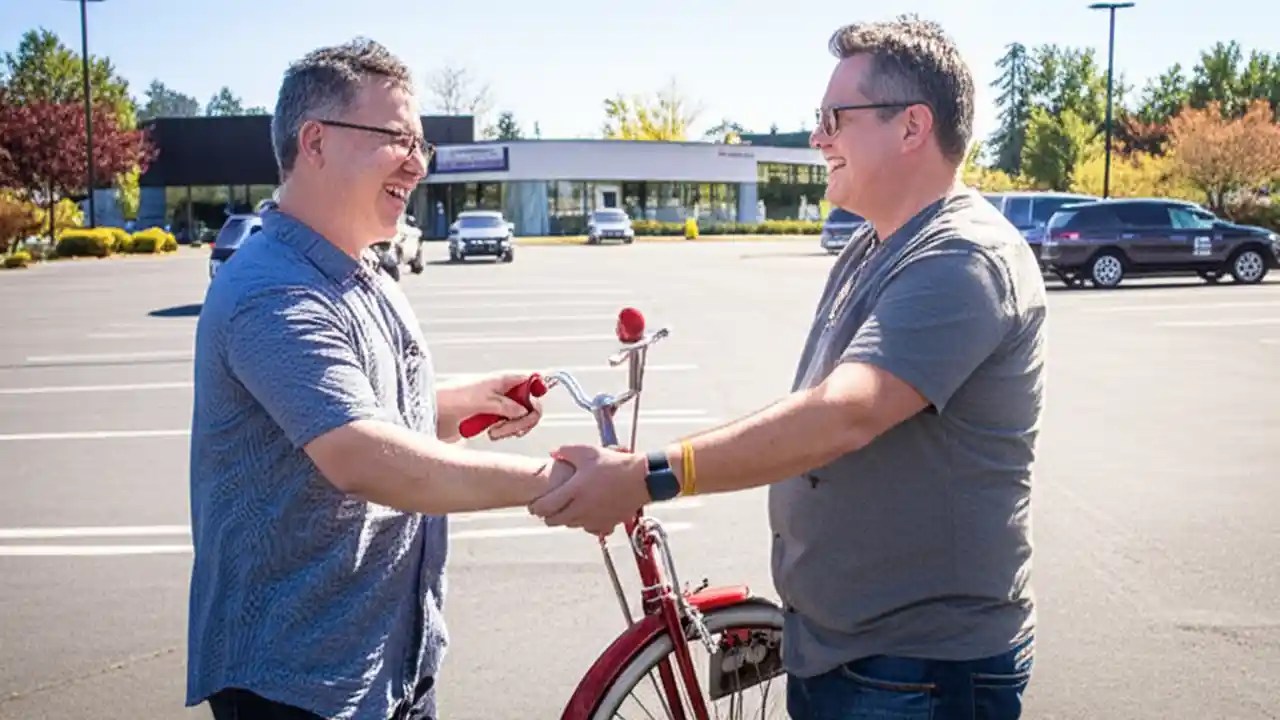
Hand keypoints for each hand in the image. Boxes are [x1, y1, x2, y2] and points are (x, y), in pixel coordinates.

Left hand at [439, 372, 544, 440]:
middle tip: (508, 430)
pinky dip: (505, 433)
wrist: (431, 414)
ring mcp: (498, 406)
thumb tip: (525, 411)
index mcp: (502, 380)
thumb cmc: (451, 400)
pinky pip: (509, 427)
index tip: (528, 410)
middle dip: (523, 419)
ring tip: (493, 433)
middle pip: (530, 403)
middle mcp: (503, 391)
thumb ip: (506, 406)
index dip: (536, 394)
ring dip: (512, 428)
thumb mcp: (481, 401)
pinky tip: (491, 434)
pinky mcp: (491, 420)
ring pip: (521, 418)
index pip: (532, 381)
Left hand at [527, 445, 649, 535]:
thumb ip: (566, 451)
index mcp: (574, 490)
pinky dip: (585, 523)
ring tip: (567, 507)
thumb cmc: (614, 463)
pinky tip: (587, 513)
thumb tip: (551, 453)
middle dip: (547, 516)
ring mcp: (594, 518)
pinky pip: (589, 529)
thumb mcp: (588, 451)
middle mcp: (582, 508)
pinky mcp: (607, 523)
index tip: (532, 505)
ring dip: (565, 518)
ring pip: (570, 525)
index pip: (545, 507)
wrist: (641, 479)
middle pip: (554, 521)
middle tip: (547, 508)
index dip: (535, 508)